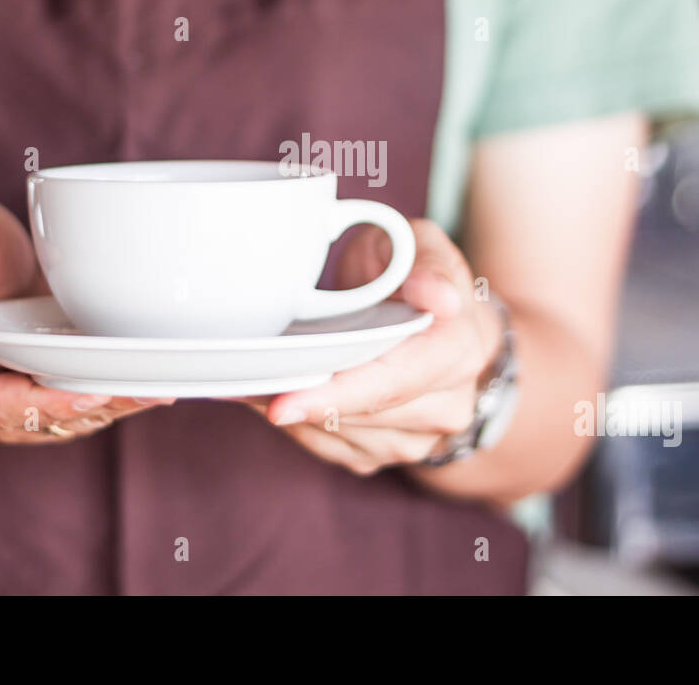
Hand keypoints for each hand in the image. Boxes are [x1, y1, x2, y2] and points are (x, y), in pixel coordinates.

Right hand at [0, 197, 171, 442]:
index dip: (41, 402)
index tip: (89, 391)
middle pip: (34, 418)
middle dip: (92, 407)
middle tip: (147, 391)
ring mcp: (8, 400)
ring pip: (61, 421)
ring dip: (111, 408)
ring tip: (161, 390)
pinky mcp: (40, 393)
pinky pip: (75, 408)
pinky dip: (113, 398)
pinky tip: (155, 385)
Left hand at [251, 219, 501, 474]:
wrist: (444, 325)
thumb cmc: (419, 276)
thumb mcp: (424, 245)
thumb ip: (428, 265)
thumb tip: (438, 298)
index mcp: (459, 349)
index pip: (392, 382)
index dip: (335, 395)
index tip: (282, 404)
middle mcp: (448, 403)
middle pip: (361, 414)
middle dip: (300, 401)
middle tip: (239, 381)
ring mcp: (421, 437)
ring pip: (344, 438)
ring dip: (294, 415)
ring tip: (248, 383)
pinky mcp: (389, 453)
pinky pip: (335, 449)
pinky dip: (299, 426)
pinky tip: (275, 397)